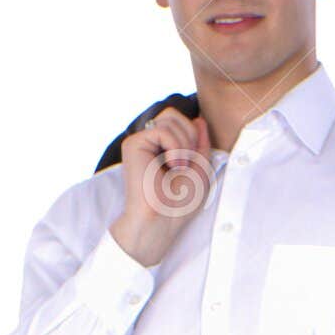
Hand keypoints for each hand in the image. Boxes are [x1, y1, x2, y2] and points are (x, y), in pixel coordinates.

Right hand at [109, 107, 213, 267]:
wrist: (162, 220)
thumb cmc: (180, 203)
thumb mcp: (200, 170)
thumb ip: (201, 143)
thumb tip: (199, 119)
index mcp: (162, 148)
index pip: (180, 121)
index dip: (193, 134)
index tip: (194, 162)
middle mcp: (149, 143)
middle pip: (174, 114)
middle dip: (190, 135)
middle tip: (187, 164)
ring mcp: (140, 142)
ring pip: (170, 118)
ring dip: (184, 143)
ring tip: (180, 167)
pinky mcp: (133, 144)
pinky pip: (162, 129)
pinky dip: (175, 146)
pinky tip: (173, 165)